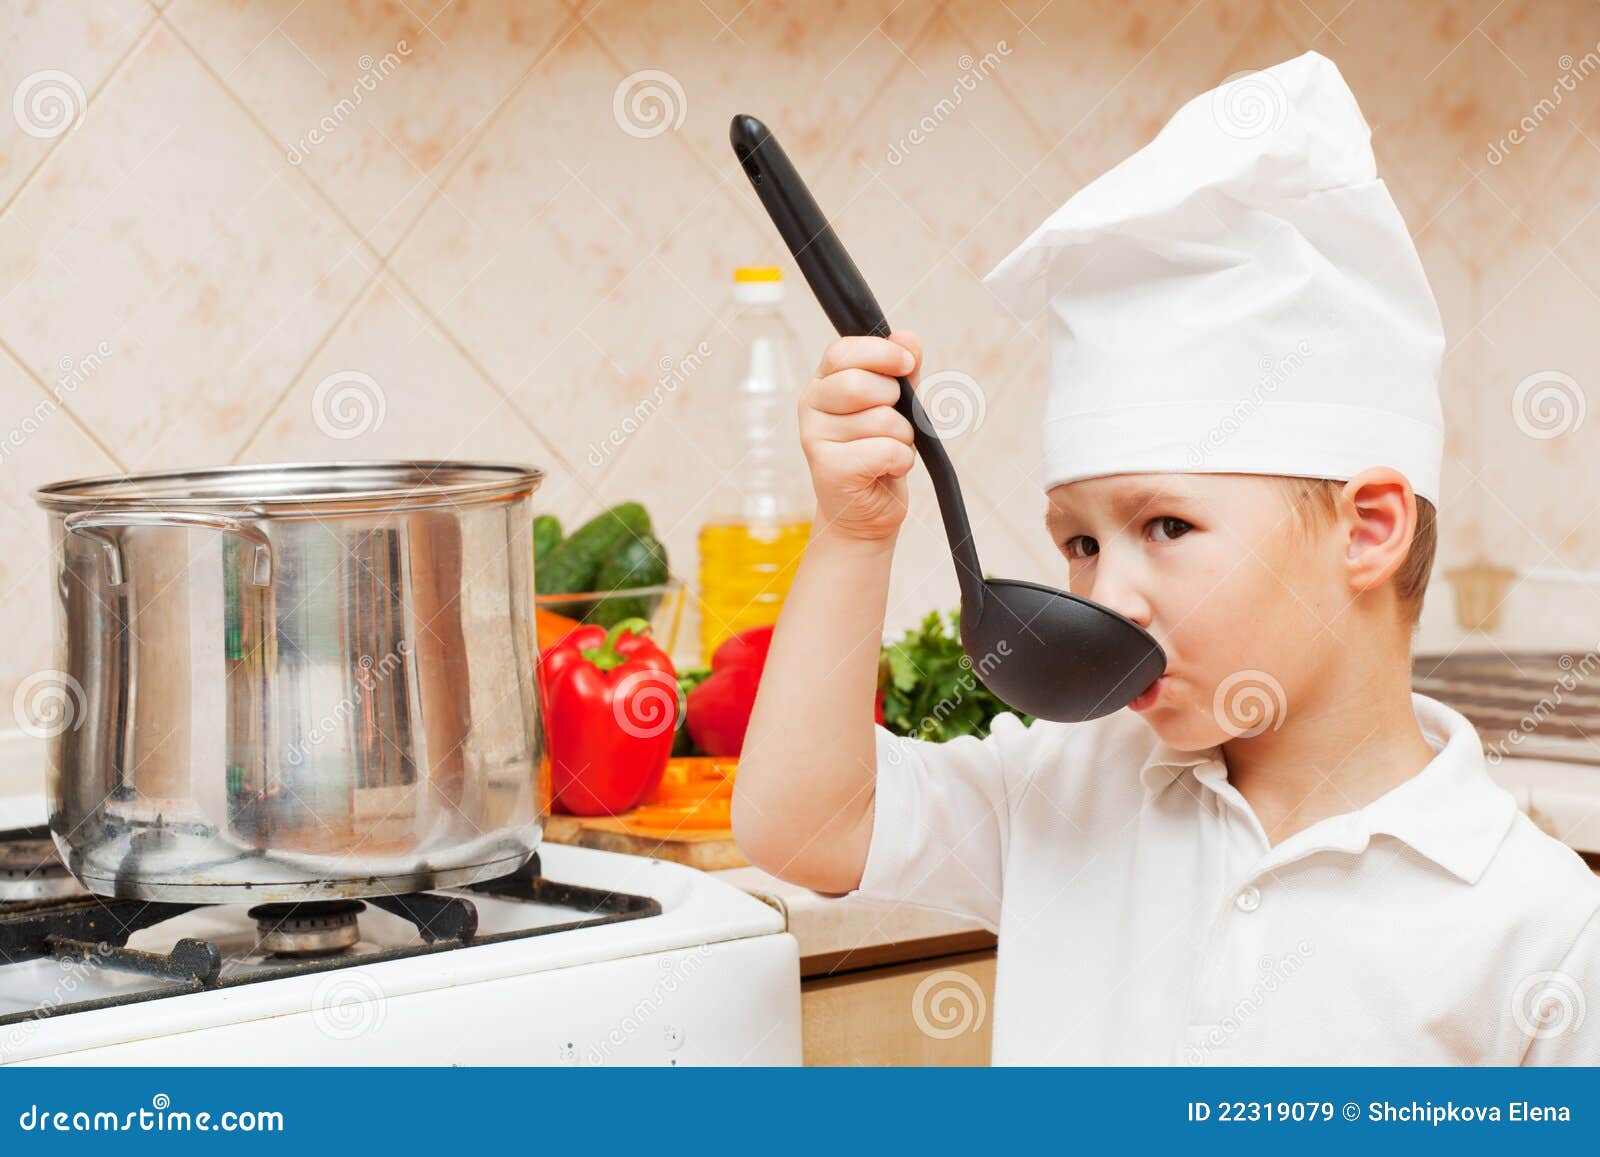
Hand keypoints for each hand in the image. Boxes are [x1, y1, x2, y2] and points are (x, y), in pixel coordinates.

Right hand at [798, 331, 921, 542]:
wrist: (866, 514)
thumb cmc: (879, 455)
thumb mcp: (897, 406)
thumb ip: (901, 371)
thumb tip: (907, 336)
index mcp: (823, 384)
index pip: (842, 352)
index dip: (880, 353)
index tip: (906, 364)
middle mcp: (811, 408)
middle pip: (859, 384)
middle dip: (894, 403)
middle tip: (894, 423)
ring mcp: (815, 439)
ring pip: (881, 419)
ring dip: (902, 437)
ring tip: (888, 452)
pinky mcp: (829, 470)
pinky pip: (886, 450)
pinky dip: (901, 460)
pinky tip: (887, 470)